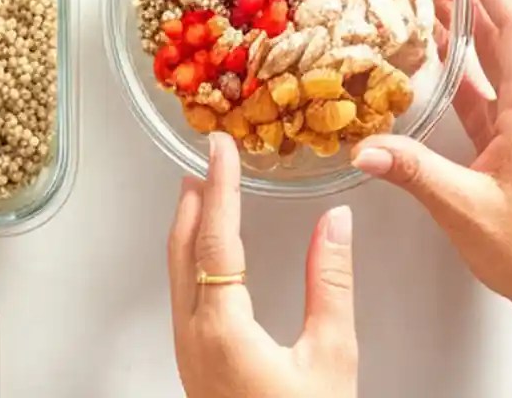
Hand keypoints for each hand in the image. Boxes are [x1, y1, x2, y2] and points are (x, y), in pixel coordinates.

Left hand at [167, 133, 357, 397]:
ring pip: (176, 270)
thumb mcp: (332, 358)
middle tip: (207, 157)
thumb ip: (331, 284)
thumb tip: (335, 225)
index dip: (219, 186)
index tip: (220, 149)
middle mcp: (193, 336)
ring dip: (188, 225)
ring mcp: (187, 351)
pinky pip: (182, 292)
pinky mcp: (193, 363)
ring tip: (203, 190)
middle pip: (181, 248)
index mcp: (222, 328)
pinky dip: (192, 255)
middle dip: (192, 198)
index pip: (215, 237)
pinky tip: (209, 251)